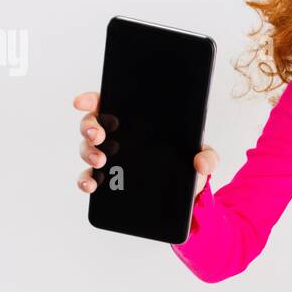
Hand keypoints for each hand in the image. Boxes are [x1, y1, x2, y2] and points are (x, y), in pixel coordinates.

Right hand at [73, 91, 218, 197]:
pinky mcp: (109, 180)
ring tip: (100, 161)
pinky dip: (85, 180)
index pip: (109, 102)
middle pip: (92, 124)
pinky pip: (90, 177)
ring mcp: (111, 157)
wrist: (186, 193)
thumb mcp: (204, 156)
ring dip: (88, 152)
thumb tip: (201, 163)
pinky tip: (90, 184)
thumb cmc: (189, 163)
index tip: (82, 102)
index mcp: (137, 120)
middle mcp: (119, 135)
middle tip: (99, 136)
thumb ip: (208, 157)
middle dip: (89, 127)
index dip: (92, 99)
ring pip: (88, 149)